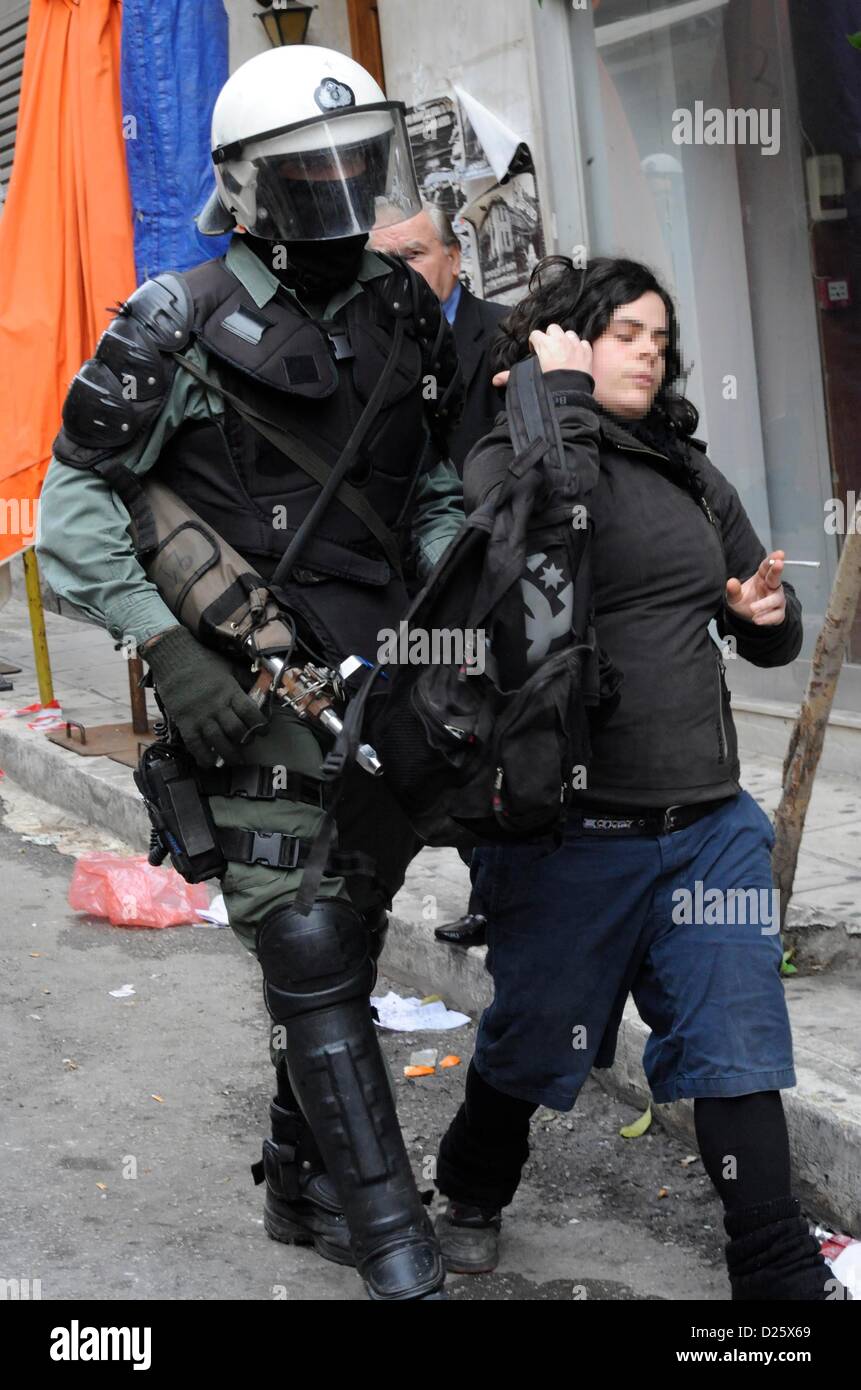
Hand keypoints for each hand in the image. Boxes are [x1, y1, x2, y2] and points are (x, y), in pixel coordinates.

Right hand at [144, 626, 268, 765]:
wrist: (173, 656)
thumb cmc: (202, 660)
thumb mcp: (228, 666)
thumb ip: (244, 678)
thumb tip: (262, 685)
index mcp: (230, 691)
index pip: (250, 712)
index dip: (260, 725)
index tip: (264, 731)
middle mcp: (217, 705)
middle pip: (236, 730)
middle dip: (246, 740)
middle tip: (248, 743)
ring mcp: (200, 715)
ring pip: (218, 740)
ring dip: (229, 753)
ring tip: (235, 760)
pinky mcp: (184, 721)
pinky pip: (194, 743)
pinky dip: (203, 755)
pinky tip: (209, 763)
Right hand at [492, 323, 592, 387]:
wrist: (567, 395)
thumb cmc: (546, 385)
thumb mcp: (527, 379)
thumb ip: (510, 377)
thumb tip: (494, 380)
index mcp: (544, 344)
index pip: (535, 334)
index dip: (534, 343)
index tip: (535, 352)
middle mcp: (560, 340)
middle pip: (553, 328)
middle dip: (551, 337)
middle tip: (549, 350)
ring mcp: (575, 345)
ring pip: (569, 334)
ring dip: (566, 341)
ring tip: (563, 353)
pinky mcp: (586, 352)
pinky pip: (583, 343)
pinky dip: (580, 348)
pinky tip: (576, 357)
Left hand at [725, 551, 786, 625]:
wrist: (748, 619)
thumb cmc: (745, 603)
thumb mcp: (735, 597)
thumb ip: (733, 590)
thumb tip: (731, 582)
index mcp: (762, 578)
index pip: (767, 567)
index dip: (773, 559)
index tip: (779, 554)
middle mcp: (772, 587)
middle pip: (776, 577)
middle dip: (777, 570)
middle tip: (778, 564)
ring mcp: (777, 600)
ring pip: (775, 599)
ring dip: (764, 603)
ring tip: (752, 608)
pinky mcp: (778, 614)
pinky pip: (776, 615)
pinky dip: (766, 618)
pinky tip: (757, 620)